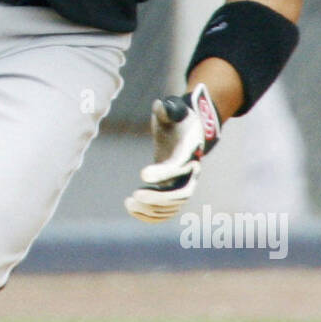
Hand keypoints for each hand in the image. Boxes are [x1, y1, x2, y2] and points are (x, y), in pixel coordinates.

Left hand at [125, 82, 220, 222]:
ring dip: (151, 208)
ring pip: (173, 206)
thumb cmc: (178, 119)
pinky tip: (133, 210)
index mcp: (190, 151)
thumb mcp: (174, 109)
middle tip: (134, 196)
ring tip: (128, 203)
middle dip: (158, 198)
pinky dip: (152, 215)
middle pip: (181, 193)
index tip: (142, 174)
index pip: (178, 166)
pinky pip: (168, 211)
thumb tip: (159, 106)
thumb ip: (167, 109)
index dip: (162, 172)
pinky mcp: (176, 192)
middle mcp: (191, 171)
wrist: (191, 132)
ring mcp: (186, 184)